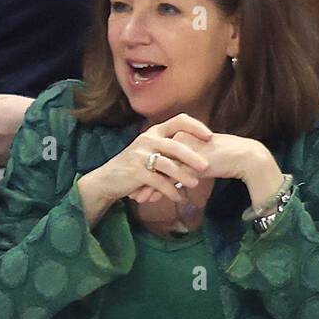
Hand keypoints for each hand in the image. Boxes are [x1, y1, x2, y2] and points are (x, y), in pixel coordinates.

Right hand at [77, 114, 213, 226]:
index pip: (179, 120)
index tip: (211, 136)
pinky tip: (180, 198)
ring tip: (195, 184)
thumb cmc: (136, 167)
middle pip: (175, 144)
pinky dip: (171, 191)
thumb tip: (199, 153)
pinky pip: (158, 182)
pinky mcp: (136, 172)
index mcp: (155, 132)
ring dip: (183, 176)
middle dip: (192, 156)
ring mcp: (140, 155)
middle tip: (207, 167)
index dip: (196, 127)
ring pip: (167, 164)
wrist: (108, 180)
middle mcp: (147, 139)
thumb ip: (170, 150)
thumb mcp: (152, 152)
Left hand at [129, 129, 280, 208]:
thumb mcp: (200, 159)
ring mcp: (183, 152)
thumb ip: (186, 163)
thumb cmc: (224, 158)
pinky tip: (150, 199)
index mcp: (181, 135)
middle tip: (133, 190)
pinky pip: (169, 178)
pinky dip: (158, 190)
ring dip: (147, 185)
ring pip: (158, 170)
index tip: (139, 179)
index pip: (158, 152)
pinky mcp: (189, 163)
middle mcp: (179, 141)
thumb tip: (176, 174)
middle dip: (143, 177)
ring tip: (138, 198)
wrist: (242, 157)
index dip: (148, 167)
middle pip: (154, 160)